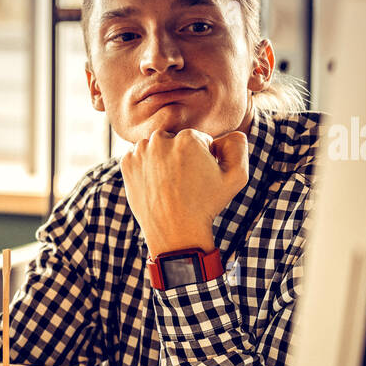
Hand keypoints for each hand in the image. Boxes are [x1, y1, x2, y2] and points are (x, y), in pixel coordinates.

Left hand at [120, 128, 247, 257]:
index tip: (200, 177)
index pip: (198, 139)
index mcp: (187, 137)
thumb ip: (239, 146)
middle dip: (182, 156)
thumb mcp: (236, 177)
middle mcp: (160, 139)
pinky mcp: (127, 164)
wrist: (175, 232)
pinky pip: (141, 158)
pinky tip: (155, 185)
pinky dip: (147, 168)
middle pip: (176, 141)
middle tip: (185, 182)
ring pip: (157, 148)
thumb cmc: (206, 205)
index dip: (203, 158)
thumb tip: (231, 133)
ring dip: (163, 160)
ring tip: (170, 185)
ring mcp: (140, 152)